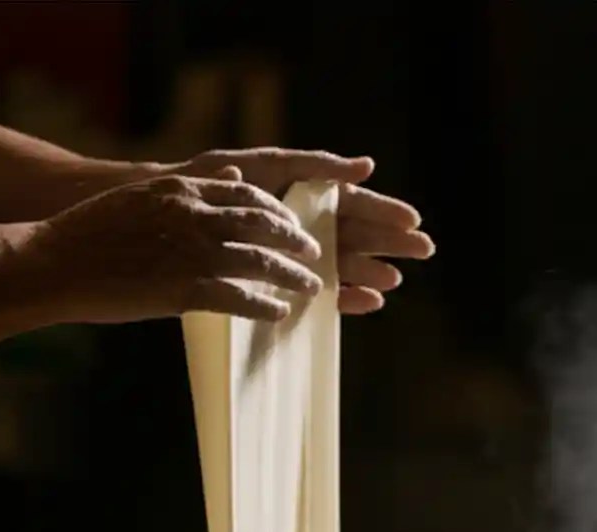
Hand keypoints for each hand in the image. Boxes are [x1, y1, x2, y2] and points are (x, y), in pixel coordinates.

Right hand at [30, 174, 324, 323]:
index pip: (247, 193)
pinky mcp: (183, 290)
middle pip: (264, 223)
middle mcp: (192, 215)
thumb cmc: (89, 232)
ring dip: (292, 275)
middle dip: (295, 240)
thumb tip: (232, 174)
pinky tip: (279, 313)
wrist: (50, 263)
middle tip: (314, 253)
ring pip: (261, 261)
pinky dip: (266, 306)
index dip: (277, 209)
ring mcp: (190, 253)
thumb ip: (190, 188)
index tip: (290, 222)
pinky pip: (240, 298)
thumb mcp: (142, 194)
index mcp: (181, 189)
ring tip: (311, 287)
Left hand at [177, 148, 434, 314]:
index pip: (355, 203)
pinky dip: (345, 297)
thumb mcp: (268, 163)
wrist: (172, 209)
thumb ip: (316, 164)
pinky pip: (319, 291)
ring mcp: (295, 254)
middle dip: (390, 243)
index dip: (385, 210)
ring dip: (369, 273)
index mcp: (307, 194)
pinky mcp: (280, 280)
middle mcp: (306, 225)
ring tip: (393, 281)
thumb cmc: (218, 178)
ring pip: (343, 265)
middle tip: (423, 250)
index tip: (413, 219)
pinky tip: (368, 302)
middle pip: (358, 235)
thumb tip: (367, 166)